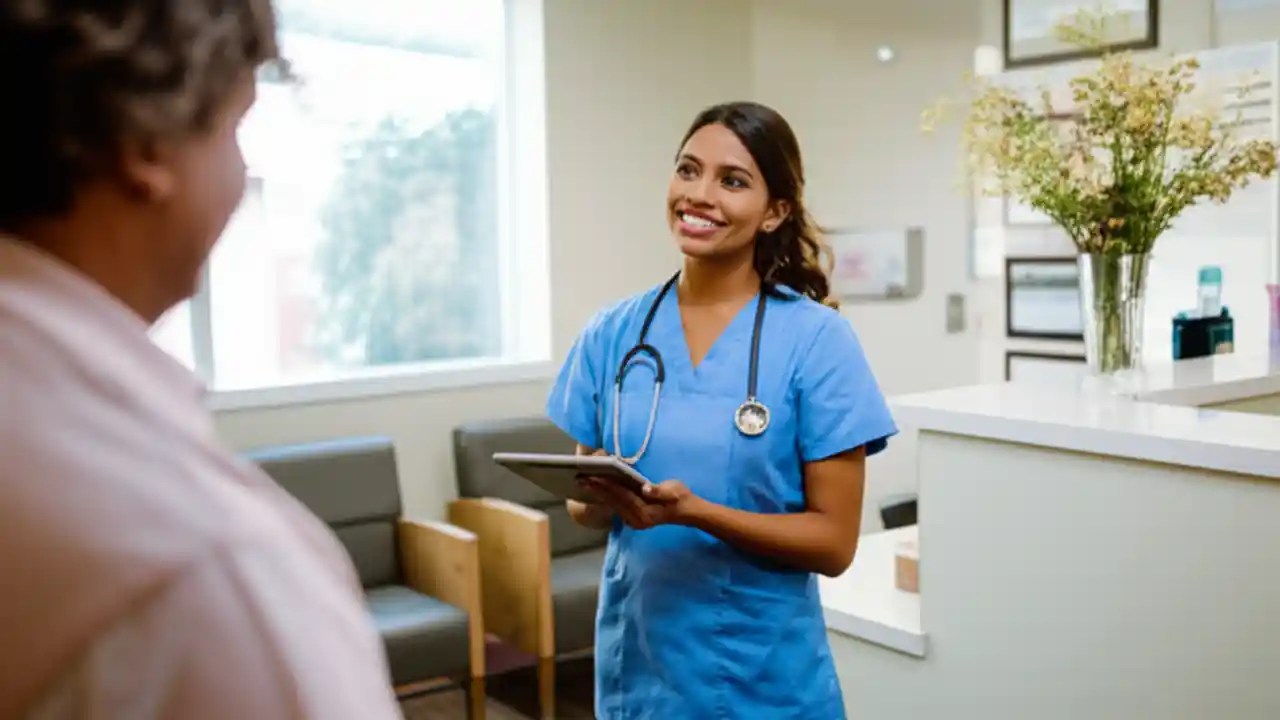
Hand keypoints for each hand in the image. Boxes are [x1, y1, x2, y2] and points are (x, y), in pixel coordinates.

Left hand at [580, 477, 698, 529]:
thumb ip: (660, 491)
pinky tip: (598, 491)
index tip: (593, 477)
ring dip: (599, 494)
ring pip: (613, 505)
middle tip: (581, 479)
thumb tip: (646, 489)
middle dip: (597, 490)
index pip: (622, 496)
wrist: (688, 511)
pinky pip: (617, 507)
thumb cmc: (681, 498)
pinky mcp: (634, 518)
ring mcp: (635, 521)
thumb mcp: (674, 492)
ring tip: (585, 483)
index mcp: (645, 512)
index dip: (607, 486)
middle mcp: (637, 519)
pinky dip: (606, 498)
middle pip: (614, 502)